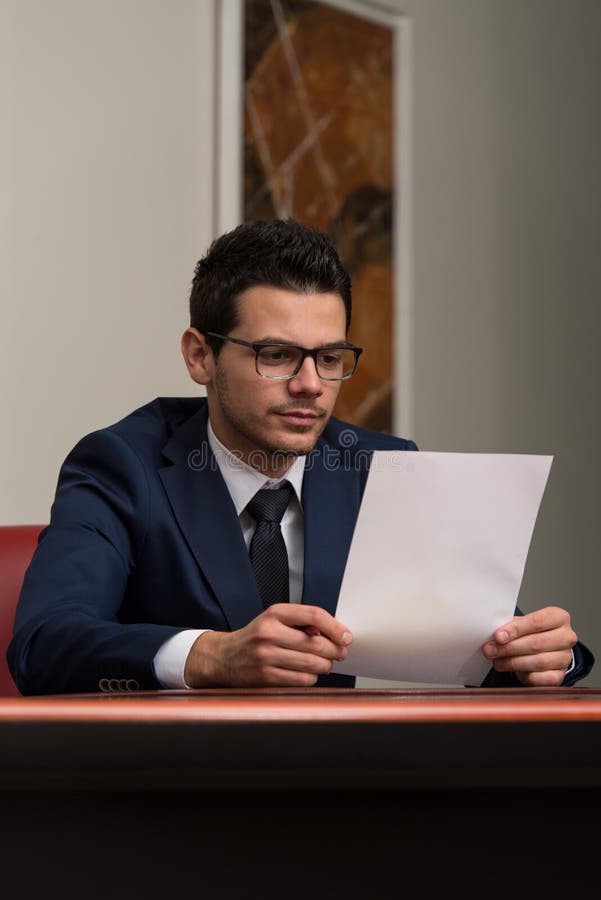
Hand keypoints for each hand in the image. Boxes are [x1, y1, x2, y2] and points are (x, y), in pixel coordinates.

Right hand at [184, 604, 352, 687]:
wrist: (223, 658)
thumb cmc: (256, 638)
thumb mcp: (274, 619)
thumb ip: (302, 622)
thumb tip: (337, 633)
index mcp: (275, 613)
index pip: (314, 615)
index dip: (336, 627)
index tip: (347, 637)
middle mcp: (270, 633)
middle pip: (317, 643)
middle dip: (334, 650)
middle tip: (339, 653)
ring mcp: (266, 656)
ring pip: (312, 664)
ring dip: (325, 666)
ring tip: (323, 664)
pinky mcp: (266, 677)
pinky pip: (302, 680)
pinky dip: (310, 678)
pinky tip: (306, 673)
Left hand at [482, 606, 576, 685]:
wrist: (543, 650)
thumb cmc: (530, 633)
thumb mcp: (522, 623)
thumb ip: (511, 626)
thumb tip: (495, 635)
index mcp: (558, 617)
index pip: (537, 621)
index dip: (516, 629)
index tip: (498, 636)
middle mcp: (566, 637)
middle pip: (537, 643)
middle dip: (509, 647)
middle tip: (490, 650)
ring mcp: (565, 657)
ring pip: (538, 661)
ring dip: (513, 662)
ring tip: (497, 661)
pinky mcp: (560, 675)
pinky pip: (541, 678)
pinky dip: (524, 675)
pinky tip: (513, 671)